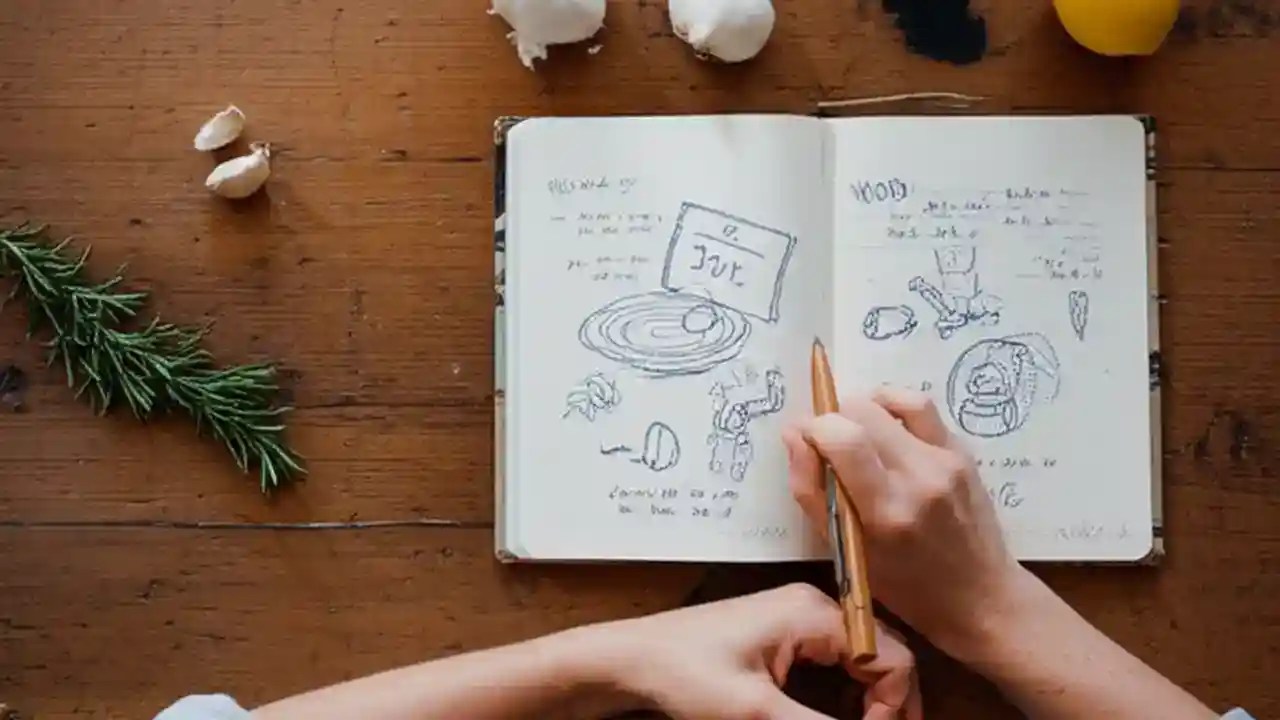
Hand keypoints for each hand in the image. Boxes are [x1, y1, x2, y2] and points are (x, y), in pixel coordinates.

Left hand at [596, 583, 920, 719]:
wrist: (630, 659)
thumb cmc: (686, 675)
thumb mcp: (756, 712)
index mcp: (814, 614)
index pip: (890, 654)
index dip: (895, 705)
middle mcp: (813, 608)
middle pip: (881, 653)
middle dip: (889, 702)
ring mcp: (797, 619)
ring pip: (860, 658)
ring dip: (868, 699)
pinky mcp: (781, 636)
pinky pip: (834, 661)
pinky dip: (845, 692)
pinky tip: (835, 717)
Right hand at [781, 386, 1028, 659]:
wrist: (981, 595)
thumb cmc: (906, 587)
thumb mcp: (847, 553)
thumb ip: (812, 493)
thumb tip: (794, 436)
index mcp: (887, 511)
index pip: (843, 440)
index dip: (812, 428)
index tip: (801, 438)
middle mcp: (920, 477)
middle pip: (863, 413)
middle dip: (832, 418)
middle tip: (825, 441)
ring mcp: (946, 460)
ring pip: (891, 401)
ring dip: (861, 407)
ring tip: (852, 430)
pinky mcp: (962, 451)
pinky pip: (921, 407)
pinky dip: (892, 405)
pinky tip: (883, 424)